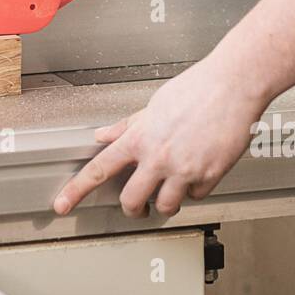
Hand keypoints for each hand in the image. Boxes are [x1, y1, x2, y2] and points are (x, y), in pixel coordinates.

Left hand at [52, 57, 266, 217]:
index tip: (62, 205)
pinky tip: (199, 172)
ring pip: (165, 206)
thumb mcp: (153, 106)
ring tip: (171, 190)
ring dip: (166, 204)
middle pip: (131, 200)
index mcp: (139, 137)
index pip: (98, 169)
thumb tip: (102, 135)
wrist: (232, 85)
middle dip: (132, 209)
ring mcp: (183, 169)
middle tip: (138, 207)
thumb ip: (127, 126)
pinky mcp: (209, 175)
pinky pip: (196, 196)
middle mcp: (157, 156)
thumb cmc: (196, 89)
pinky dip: (195, 189)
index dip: (76, 190)